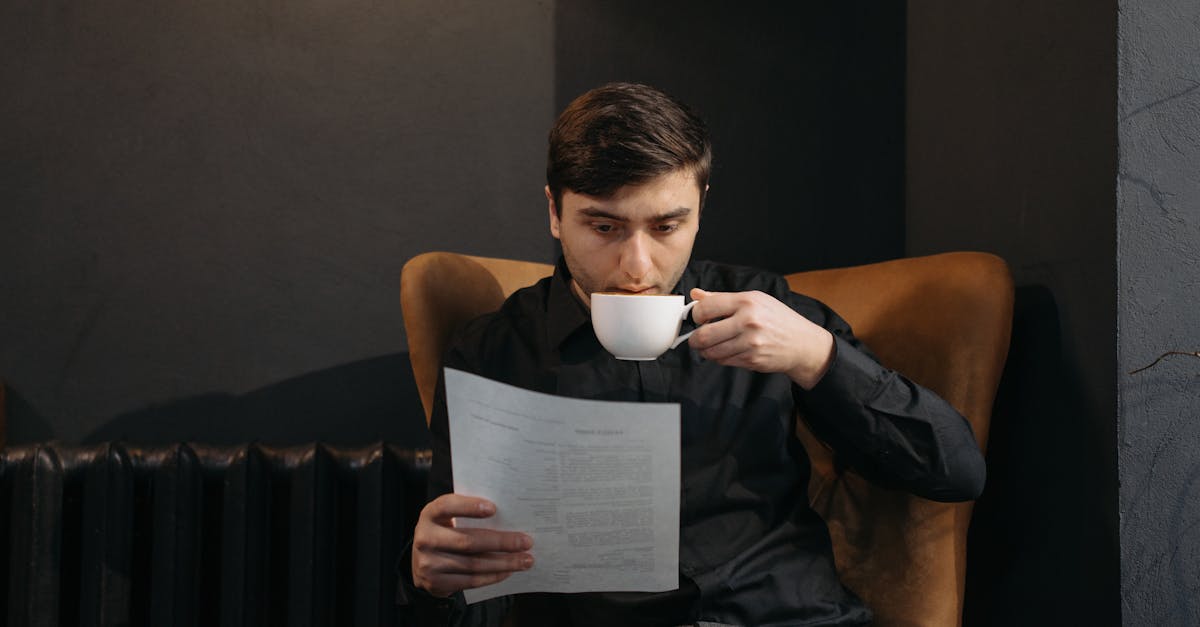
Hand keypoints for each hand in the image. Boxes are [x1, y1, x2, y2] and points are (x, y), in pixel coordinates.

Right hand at [412, 494, 533, 597]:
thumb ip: (469, 513)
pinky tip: (508, 571)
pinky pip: (470, 581)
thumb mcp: (449, 517)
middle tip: (526, 542)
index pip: (448, 506)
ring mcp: (428, 563)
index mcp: (430, 514)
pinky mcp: (435, 583)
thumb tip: (510, 515)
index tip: (494, 508)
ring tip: (525, 560)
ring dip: (503, 563)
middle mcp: (425, 538)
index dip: (469, 507)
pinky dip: (493, 576)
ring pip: (473, 564)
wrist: (421, 561)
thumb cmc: (446, 531)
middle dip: (501, 542)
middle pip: (467, 541)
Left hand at [688, 288, 834, 388]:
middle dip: (695, 339)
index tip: (698, 318)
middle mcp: (748, 321)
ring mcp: (750, 343)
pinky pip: (724, 361)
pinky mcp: (752, 360)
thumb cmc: (778, 319)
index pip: (705, 308)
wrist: (802, 343)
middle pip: (703, 335)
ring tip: (711, 345)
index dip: (695, 315)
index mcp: (747, 301)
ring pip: (711, 352)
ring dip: (706, 351)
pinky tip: (728, 351)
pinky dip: (720, 358)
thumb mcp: (754, 300)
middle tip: (697, 338)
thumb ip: (722, 298)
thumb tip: (695, 294)